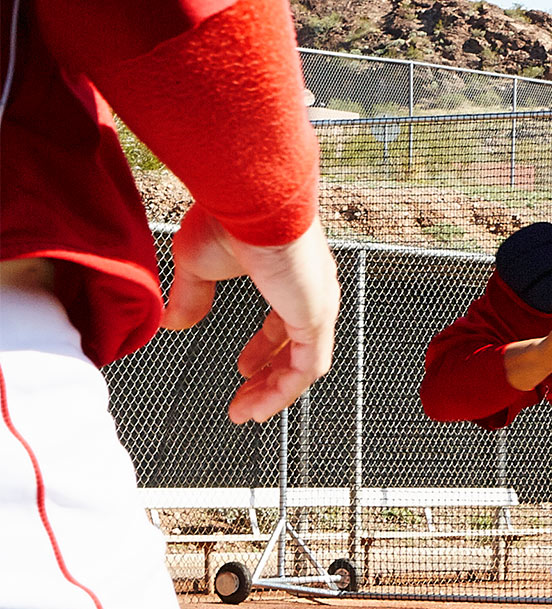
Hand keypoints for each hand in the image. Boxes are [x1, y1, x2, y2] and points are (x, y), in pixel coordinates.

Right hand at [163, 207, 339, 423]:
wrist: (249, 195)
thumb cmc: (229, 214)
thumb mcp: (198, 263)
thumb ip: (191, 296)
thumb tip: (175, 323)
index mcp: (290, 274)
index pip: (286, 322)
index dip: (265, 350)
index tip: (244, 369)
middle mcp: (312, 289)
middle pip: (298, 346)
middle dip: (270, 377)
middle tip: (247, 400)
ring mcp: (319, 303)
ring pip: (305, 364)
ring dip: (275, 392)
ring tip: (248, 413)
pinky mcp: (317, 316)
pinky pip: (308, 367)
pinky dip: (284, 391)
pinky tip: (261, 405)